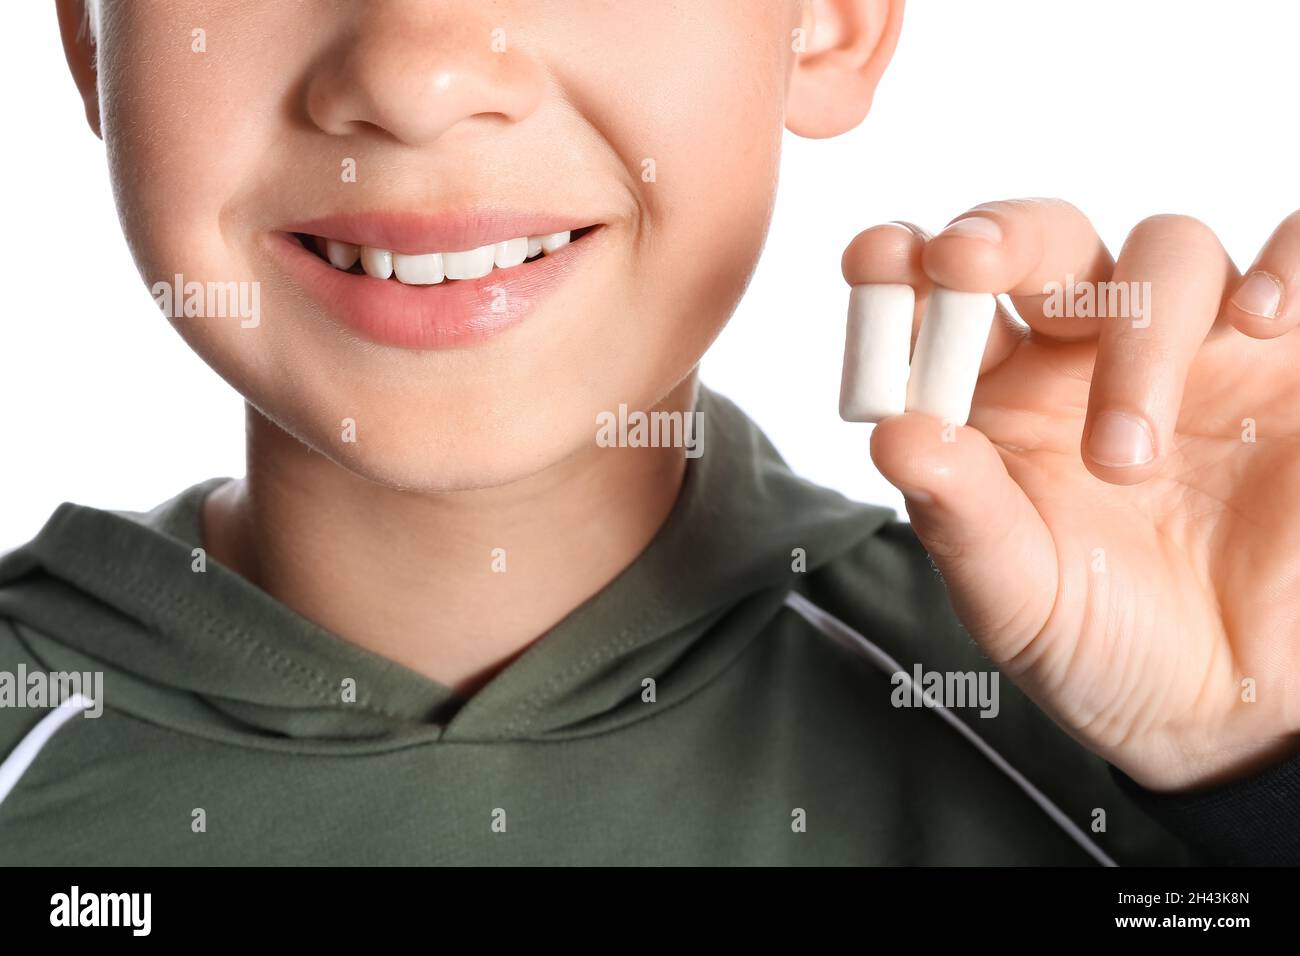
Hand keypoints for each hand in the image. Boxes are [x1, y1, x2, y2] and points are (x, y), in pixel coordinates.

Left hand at [844, 200, 1299, 790]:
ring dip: (1139, 332)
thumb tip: (888, 434)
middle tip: (963, 262)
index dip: (906, 264)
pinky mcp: (1295, 358)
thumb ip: (959, 514)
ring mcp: (1197, 346)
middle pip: (1047, 244)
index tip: (875, 255)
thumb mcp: (1016, 593)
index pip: (946, 300)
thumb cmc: (1105, 641)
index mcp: (1000, 395)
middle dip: (1003, 239)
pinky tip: (1258, 320)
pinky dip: (1285, 266)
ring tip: (1123, 456)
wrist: (1229, 702)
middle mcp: (1089, 352)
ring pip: (1167, 255)